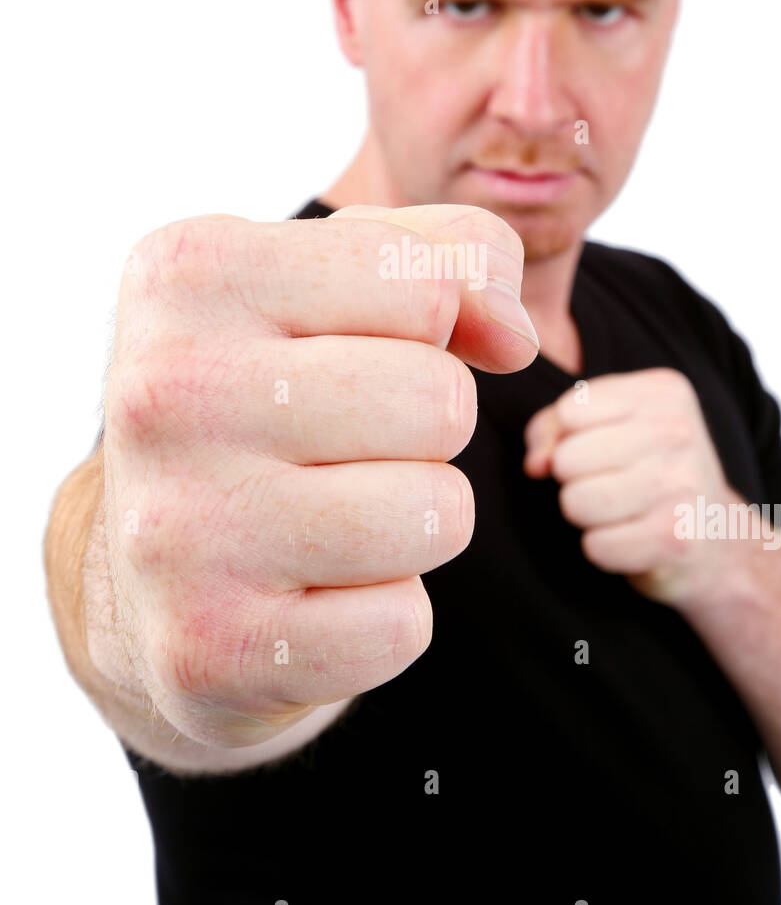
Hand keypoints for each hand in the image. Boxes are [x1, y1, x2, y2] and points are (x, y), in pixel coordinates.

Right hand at [100, 204, 537, 747]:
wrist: (143, 570)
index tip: (364, 350)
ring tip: (336, 515)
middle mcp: (164, 394)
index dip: (432, 326)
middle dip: (430, 429)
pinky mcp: (208, 648)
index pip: (424, 284)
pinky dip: (382, 616)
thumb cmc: (266, 396)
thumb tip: (513, 337)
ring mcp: (177, 529)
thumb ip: (449, 256)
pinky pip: (399, 626)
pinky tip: (310, 594)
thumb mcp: (332, 284)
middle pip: (440, 402)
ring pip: (435, 514)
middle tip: (350, 446)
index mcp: (187, 276)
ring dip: (415, 522)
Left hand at [523, 367, 740, 604]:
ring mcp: (683, 484)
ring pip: (576, 503)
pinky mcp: (677, 539)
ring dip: (586, 516)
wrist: (716, 535)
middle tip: (612, 486)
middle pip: (567, 460)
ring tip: (621, 511)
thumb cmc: (645, 471)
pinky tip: (634, 539)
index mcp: (663, 392)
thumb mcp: (603, 427)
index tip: (600, 449)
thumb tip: (537, 464)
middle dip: (575, 480)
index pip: (570, 411)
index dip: (568, 438)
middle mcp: (678, 431)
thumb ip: (552, 429)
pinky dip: (603, 549)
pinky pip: (596, 546)